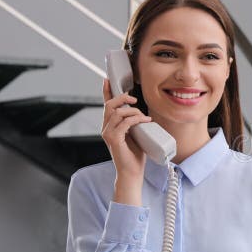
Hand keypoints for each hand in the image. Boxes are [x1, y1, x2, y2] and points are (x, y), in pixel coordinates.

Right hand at [102, 79, 151, 201]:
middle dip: (122, 98)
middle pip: (110, 105)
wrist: (132, 172)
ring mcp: (108, 134)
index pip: (106, 105)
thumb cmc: (135, 155)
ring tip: (144, 117)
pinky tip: (144, 121)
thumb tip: (144, 114)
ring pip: (117, 112)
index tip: (108, 80)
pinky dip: (135, 119)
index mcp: (111, 126)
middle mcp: (106, 128)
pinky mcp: (113, 140)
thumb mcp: (137, 134)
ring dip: (133, 111)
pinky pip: (123, 123)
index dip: (106, 91)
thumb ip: (135, 124)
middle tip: (136, 100)